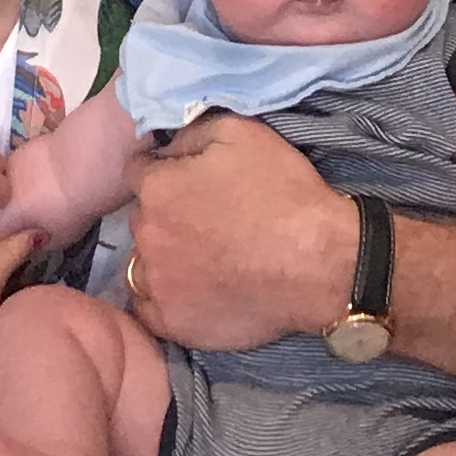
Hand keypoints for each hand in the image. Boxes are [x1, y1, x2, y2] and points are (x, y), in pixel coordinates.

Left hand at [124, 113, 350, 350]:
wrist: (319, 262)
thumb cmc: (282, 191)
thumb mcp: (239, 132)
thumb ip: (190, 133)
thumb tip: (166, 146)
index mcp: (157, 189)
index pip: (137, 171)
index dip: (163, 170)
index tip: (186, 178)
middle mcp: (147, 236)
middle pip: (142, 218)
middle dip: (165, 213)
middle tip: (205, 219)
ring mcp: (159, 284)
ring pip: (143, 264)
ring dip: (163, 257)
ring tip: (201, 259)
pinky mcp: (174, 323)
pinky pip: (149, 308)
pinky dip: (165, 298)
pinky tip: (191, 291)